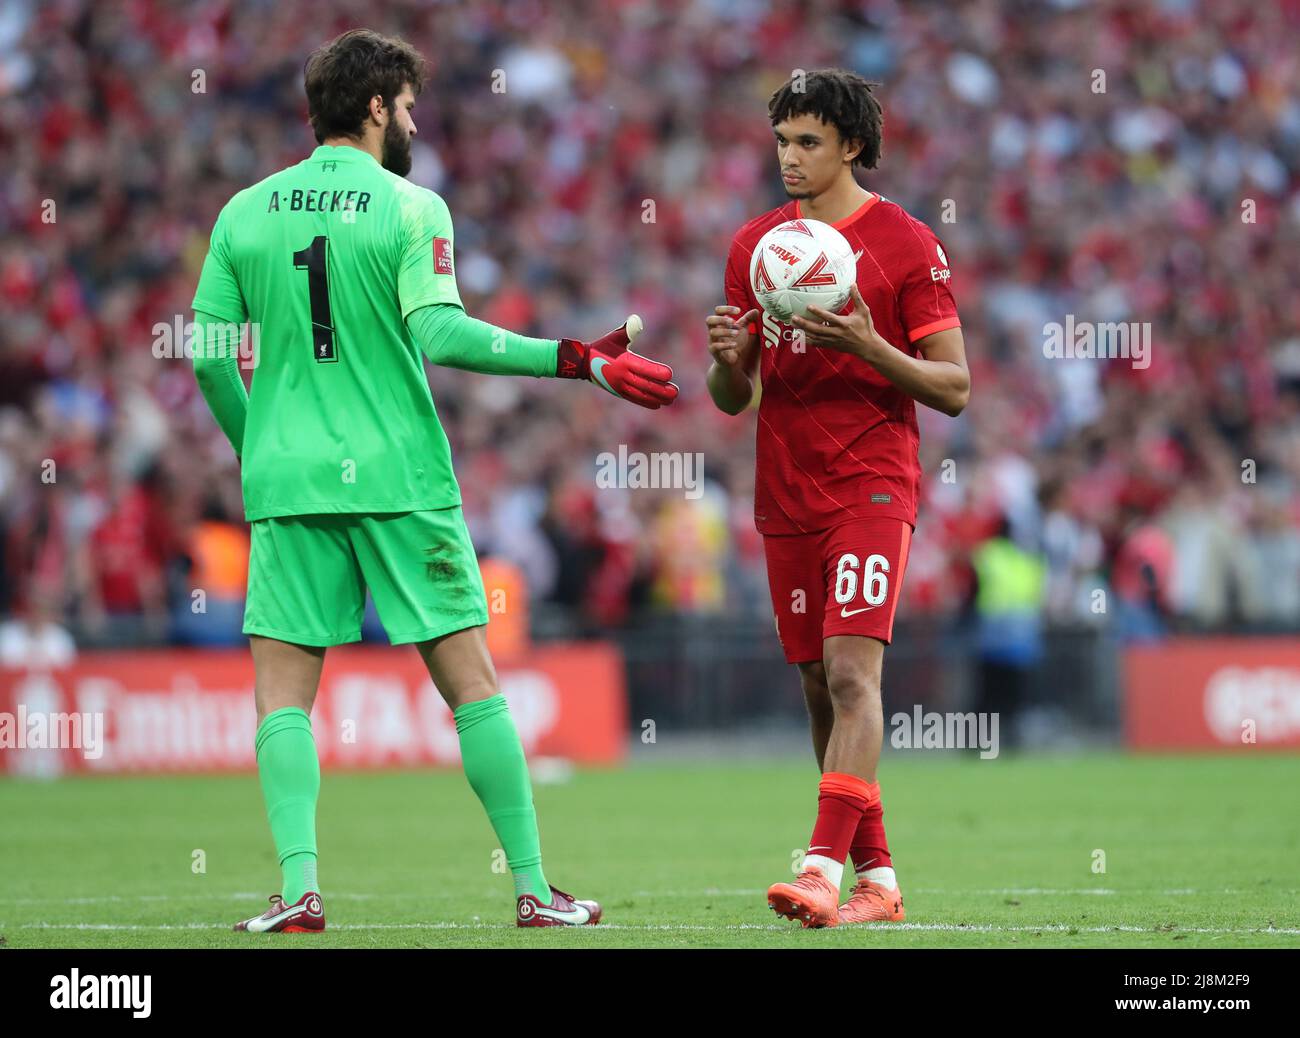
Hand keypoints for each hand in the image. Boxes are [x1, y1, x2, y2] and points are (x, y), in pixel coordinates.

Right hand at [557, 315, 678, 408]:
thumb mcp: (614, 337)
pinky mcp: (618, 392)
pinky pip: (634, 399)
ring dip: (657, 398)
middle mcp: (622, 375)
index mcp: (624, 361)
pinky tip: (658, 404)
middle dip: (661, 389)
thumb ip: (627, 330)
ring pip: (641, 394)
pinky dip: (646, 402)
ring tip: (671, 400)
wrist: (583, 363)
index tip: (669, 375)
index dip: (657, 372)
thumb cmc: (603, 347)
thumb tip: (636, 320)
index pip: (643, 368)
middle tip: (675, 392)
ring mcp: (620, 386)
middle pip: (645, 385)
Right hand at [707, 305, 759, 366]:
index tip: (739, 310)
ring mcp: (712, 341)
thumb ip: (748, 319)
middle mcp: (713, 330)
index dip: (727, 309)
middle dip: (721, 319)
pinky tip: (735, 345)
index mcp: (719, 323)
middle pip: (709, 320)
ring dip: (726, 332)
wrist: (733, 359)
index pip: (718, 311)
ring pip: (713, 333)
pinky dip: (726, 345)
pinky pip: (716, 346)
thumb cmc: (736, 341)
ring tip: (736, 333)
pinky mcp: (714, 351)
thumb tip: (756, 310)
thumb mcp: (743, 328)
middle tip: (732, 321)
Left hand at [791, 284, 881, 360]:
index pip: (828, 318)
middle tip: (794, 317)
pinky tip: (800, 335)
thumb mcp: (863, 311)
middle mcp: (836, 333)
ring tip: (793, 324)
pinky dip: (808, 340)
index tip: (808, 306)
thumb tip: (852, 284)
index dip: (818, 313)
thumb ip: (857, 298)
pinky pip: (817, 343)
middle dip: (804, 324)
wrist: (867, 346)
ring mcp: (832, 341)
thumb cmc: (865, 327)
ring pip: (815, 337)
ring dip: (803, 331)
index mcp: (844, 324)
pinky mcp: (831, 345)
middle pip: (817, 329)